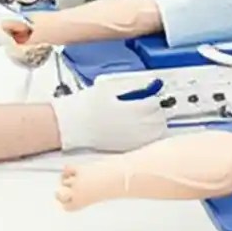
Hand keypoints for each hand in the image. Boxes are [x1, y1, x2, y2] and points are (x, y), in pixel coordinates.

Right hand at [49, 82, 167, 151]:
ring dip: (155, 121)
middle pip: (158, 119)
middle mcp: (134, 127)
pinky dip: (148, 132)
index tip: (149, 92)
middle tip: (148, 102)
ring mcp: (131, 139)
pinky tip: (138, 125)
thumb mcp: (109, 88)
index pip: (154, 103)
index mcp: (131, 110)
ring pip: (155, 131)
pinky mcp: (126, 147)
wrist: (73, 125)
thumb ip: (132, 86)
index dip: (153, 96)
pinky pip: (146, 140)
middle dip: (156, 109)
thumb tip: (149, 84)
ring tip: (145, 114)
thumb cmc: (87, 105)